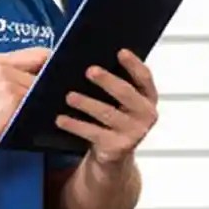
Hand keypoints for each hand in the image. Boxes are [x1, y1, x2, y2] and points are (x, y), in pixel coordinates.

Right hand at [0, 48, 50, 153]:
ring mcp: (8, 83)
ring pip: (43, 88)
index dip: (52, 64)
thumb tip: (49, 73)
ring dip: (45, 99)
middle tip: (45, 96)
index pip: (40, 53)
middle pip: (45, 69)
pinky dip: (40, 110)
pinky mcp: (13, 100)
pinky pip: (38, 103)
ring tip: (32, 110)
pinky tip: (30, 117)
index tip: (58, 75)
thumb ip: (16, 73)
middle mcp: (4, 68)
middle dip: (49, 83)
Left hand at [56, 49, 158, 163]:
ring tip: (69, 96)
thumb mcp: (118, 101)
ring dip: (87, 103)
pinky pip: (93, 133)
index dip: (134, 64)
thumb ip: (113, 81)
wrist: (112, 156)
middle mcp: (145, 114)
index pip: (144, 77)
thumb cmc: (112, 120)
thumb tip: (90, 59)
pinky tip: (61, 119)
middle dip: (107, 81)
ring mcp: (133, 133)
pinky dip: (76, 125)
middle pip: (126, 93)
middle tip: (89, 71)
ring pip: (107, 113)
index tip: (120, 51)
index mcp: (147, 97)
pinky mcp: (117, 147)